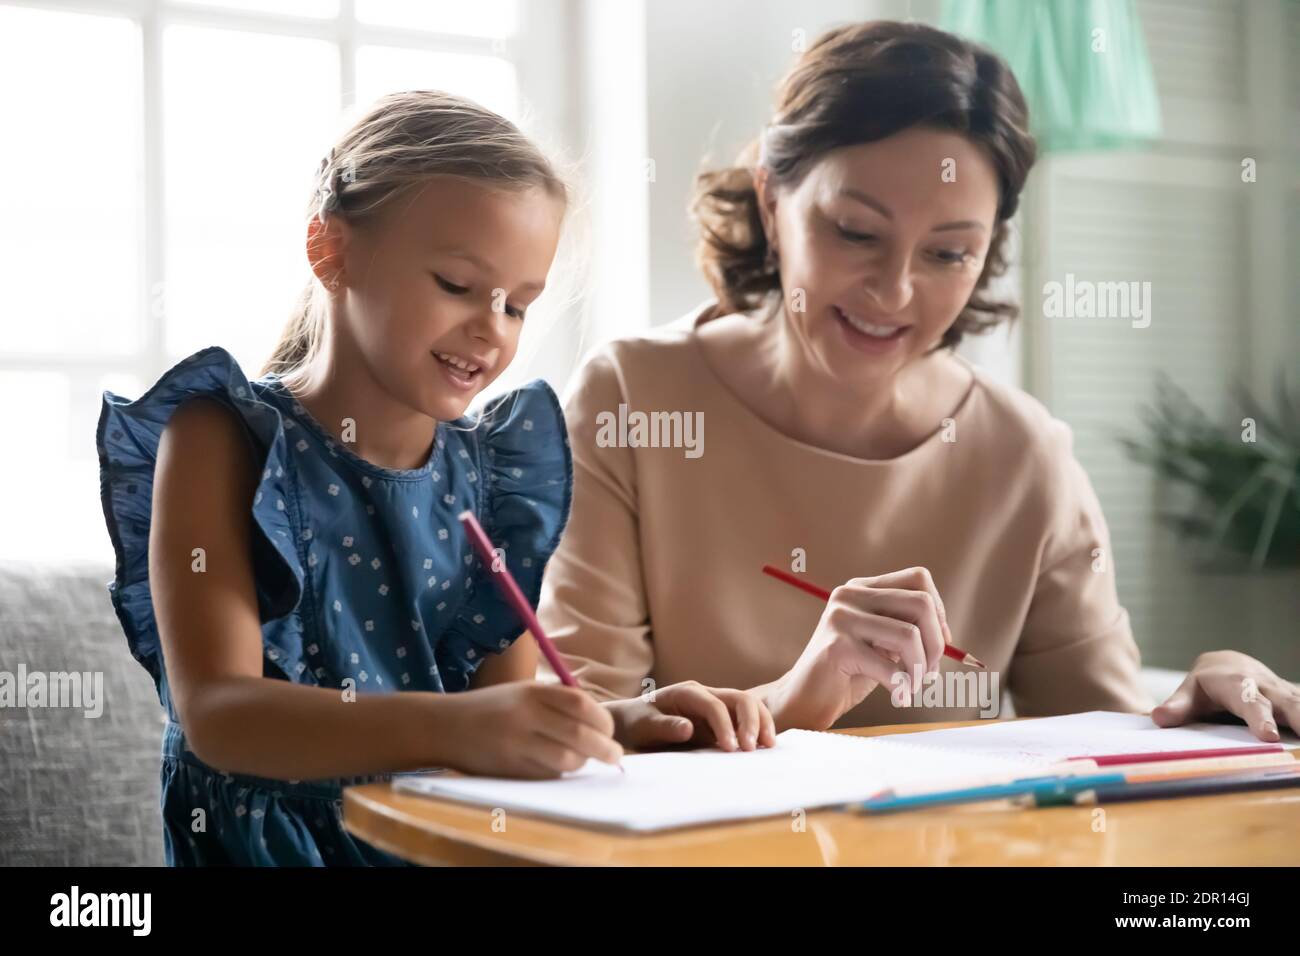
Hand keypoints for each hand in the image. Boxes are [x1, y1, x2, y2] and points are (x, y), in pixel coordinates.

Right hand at [441, 682, 623, 777]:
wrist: (445, 727)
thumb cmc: (494, 708)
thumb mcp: (524, 692)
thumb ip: (558, 701)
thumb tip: (601, 722)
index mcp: (532, 692)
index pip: (581, 704)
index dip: (603, 720)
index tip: (610, 731)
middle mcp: (525, 716)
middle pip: (578, 734)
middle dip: (605, 749)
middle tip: (615, 756)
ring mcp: (516, 744)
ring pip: (566, 760)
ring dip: (582, 763)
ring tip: (584, 760)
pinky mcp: (509, 769)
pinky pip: (547, 775)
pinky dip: (560, 773)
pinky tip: (557, 766)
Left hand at [605, 681, 776, 750]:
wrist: (631, 723)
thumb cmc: (635, 724)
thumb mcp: (643, 726)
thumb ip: (665, 727)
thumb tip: (689, 729)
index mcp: (687, 692)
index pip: (715, 705)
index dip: (725, 725)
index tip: (731, 749)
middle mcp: (705, 694)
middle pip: (739, 698)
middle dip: (751, 721)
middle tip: (753, 749)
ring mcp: (715, 705)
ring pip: (748, 706)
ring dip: (761, 723)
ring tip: (768, 746)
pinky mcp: (721, 720)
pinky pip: (745, 720)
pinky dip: (758, 730)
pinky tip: (765, 746)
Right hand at [762, 567, 951, 730]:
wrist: (805, 699)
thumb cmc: (849, 673)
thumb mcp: (882, 643)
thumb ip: (908, 627)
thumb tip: (947, 635)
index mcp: (862, 587)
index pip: (919, 579)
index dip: (938, 612)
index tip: (935, 645)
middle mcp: (849, 595)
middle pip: (921, 604)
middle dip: (936, 644)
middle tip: (928, 673)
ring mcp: (840, 618)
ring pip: (909, 636)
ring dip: (920, 670)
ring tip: (911, 688)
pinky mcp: (836, 646)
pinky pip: (889, 667)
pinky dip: (902, 687)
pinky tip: (897, 697)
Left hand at [1151, 650, 1299, 741]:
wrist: (1229, 666)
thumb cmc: (1207, 685)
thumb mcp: (1190, 692)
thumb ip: (1178, 707)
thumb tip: (1158, 718)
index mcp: (1238, 685)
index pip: (1250, 701)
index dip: (1259, 717)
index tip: (1267, 735)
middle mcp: (1267, 688)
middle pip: (1288, 703)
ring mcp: (1286, 694)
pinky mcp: (1296, 701)